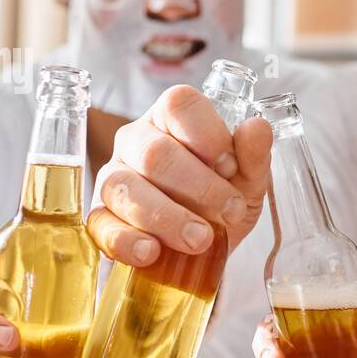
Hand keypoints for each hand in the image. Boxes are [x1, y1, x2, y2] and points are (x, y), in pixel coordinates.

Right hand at [87, 85, 272, 265]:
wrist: (202, 252)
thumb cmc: (221, 203)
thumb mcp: (248, 181)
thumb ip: (253, 155)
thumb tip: (257, 127)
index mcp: (172, 119)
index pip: (179, 104)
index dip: (207, 134)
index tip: (231, 166)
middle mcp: (136, 141)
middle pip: (155, 153)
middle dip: (198, 187)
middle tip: (228, 213)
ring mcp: (112, 178)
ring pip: (126, 188)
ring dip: (167, 217)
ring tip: (199, 240)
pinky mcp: (99, 217)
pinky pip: (101, 224)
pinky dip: (127, 240)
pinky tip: (152, 253)